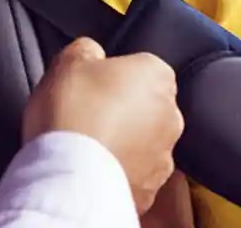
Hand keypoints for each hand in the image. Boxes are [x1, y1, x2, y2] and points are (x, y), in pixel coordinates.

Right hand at [23, 38, 184, 213]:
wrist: (70, 178)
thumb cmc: (72, 115)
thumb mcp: (68, 62)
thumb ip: (86, 49)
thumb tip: (91, 52)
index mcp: (158, 75)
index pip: (140, 68)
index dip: (112, 78)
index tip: (90, 88)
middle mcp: (171, 115)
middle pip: (145, 106)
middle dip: (121, 112)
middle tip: (85, 118)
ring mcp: (164, 156)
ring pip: (143, 144)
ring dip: (122, 145)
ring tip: (86, 149)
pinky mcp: (152, 190)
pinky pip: (136, 176)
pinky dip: (119, 174)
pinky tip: (92, 173)